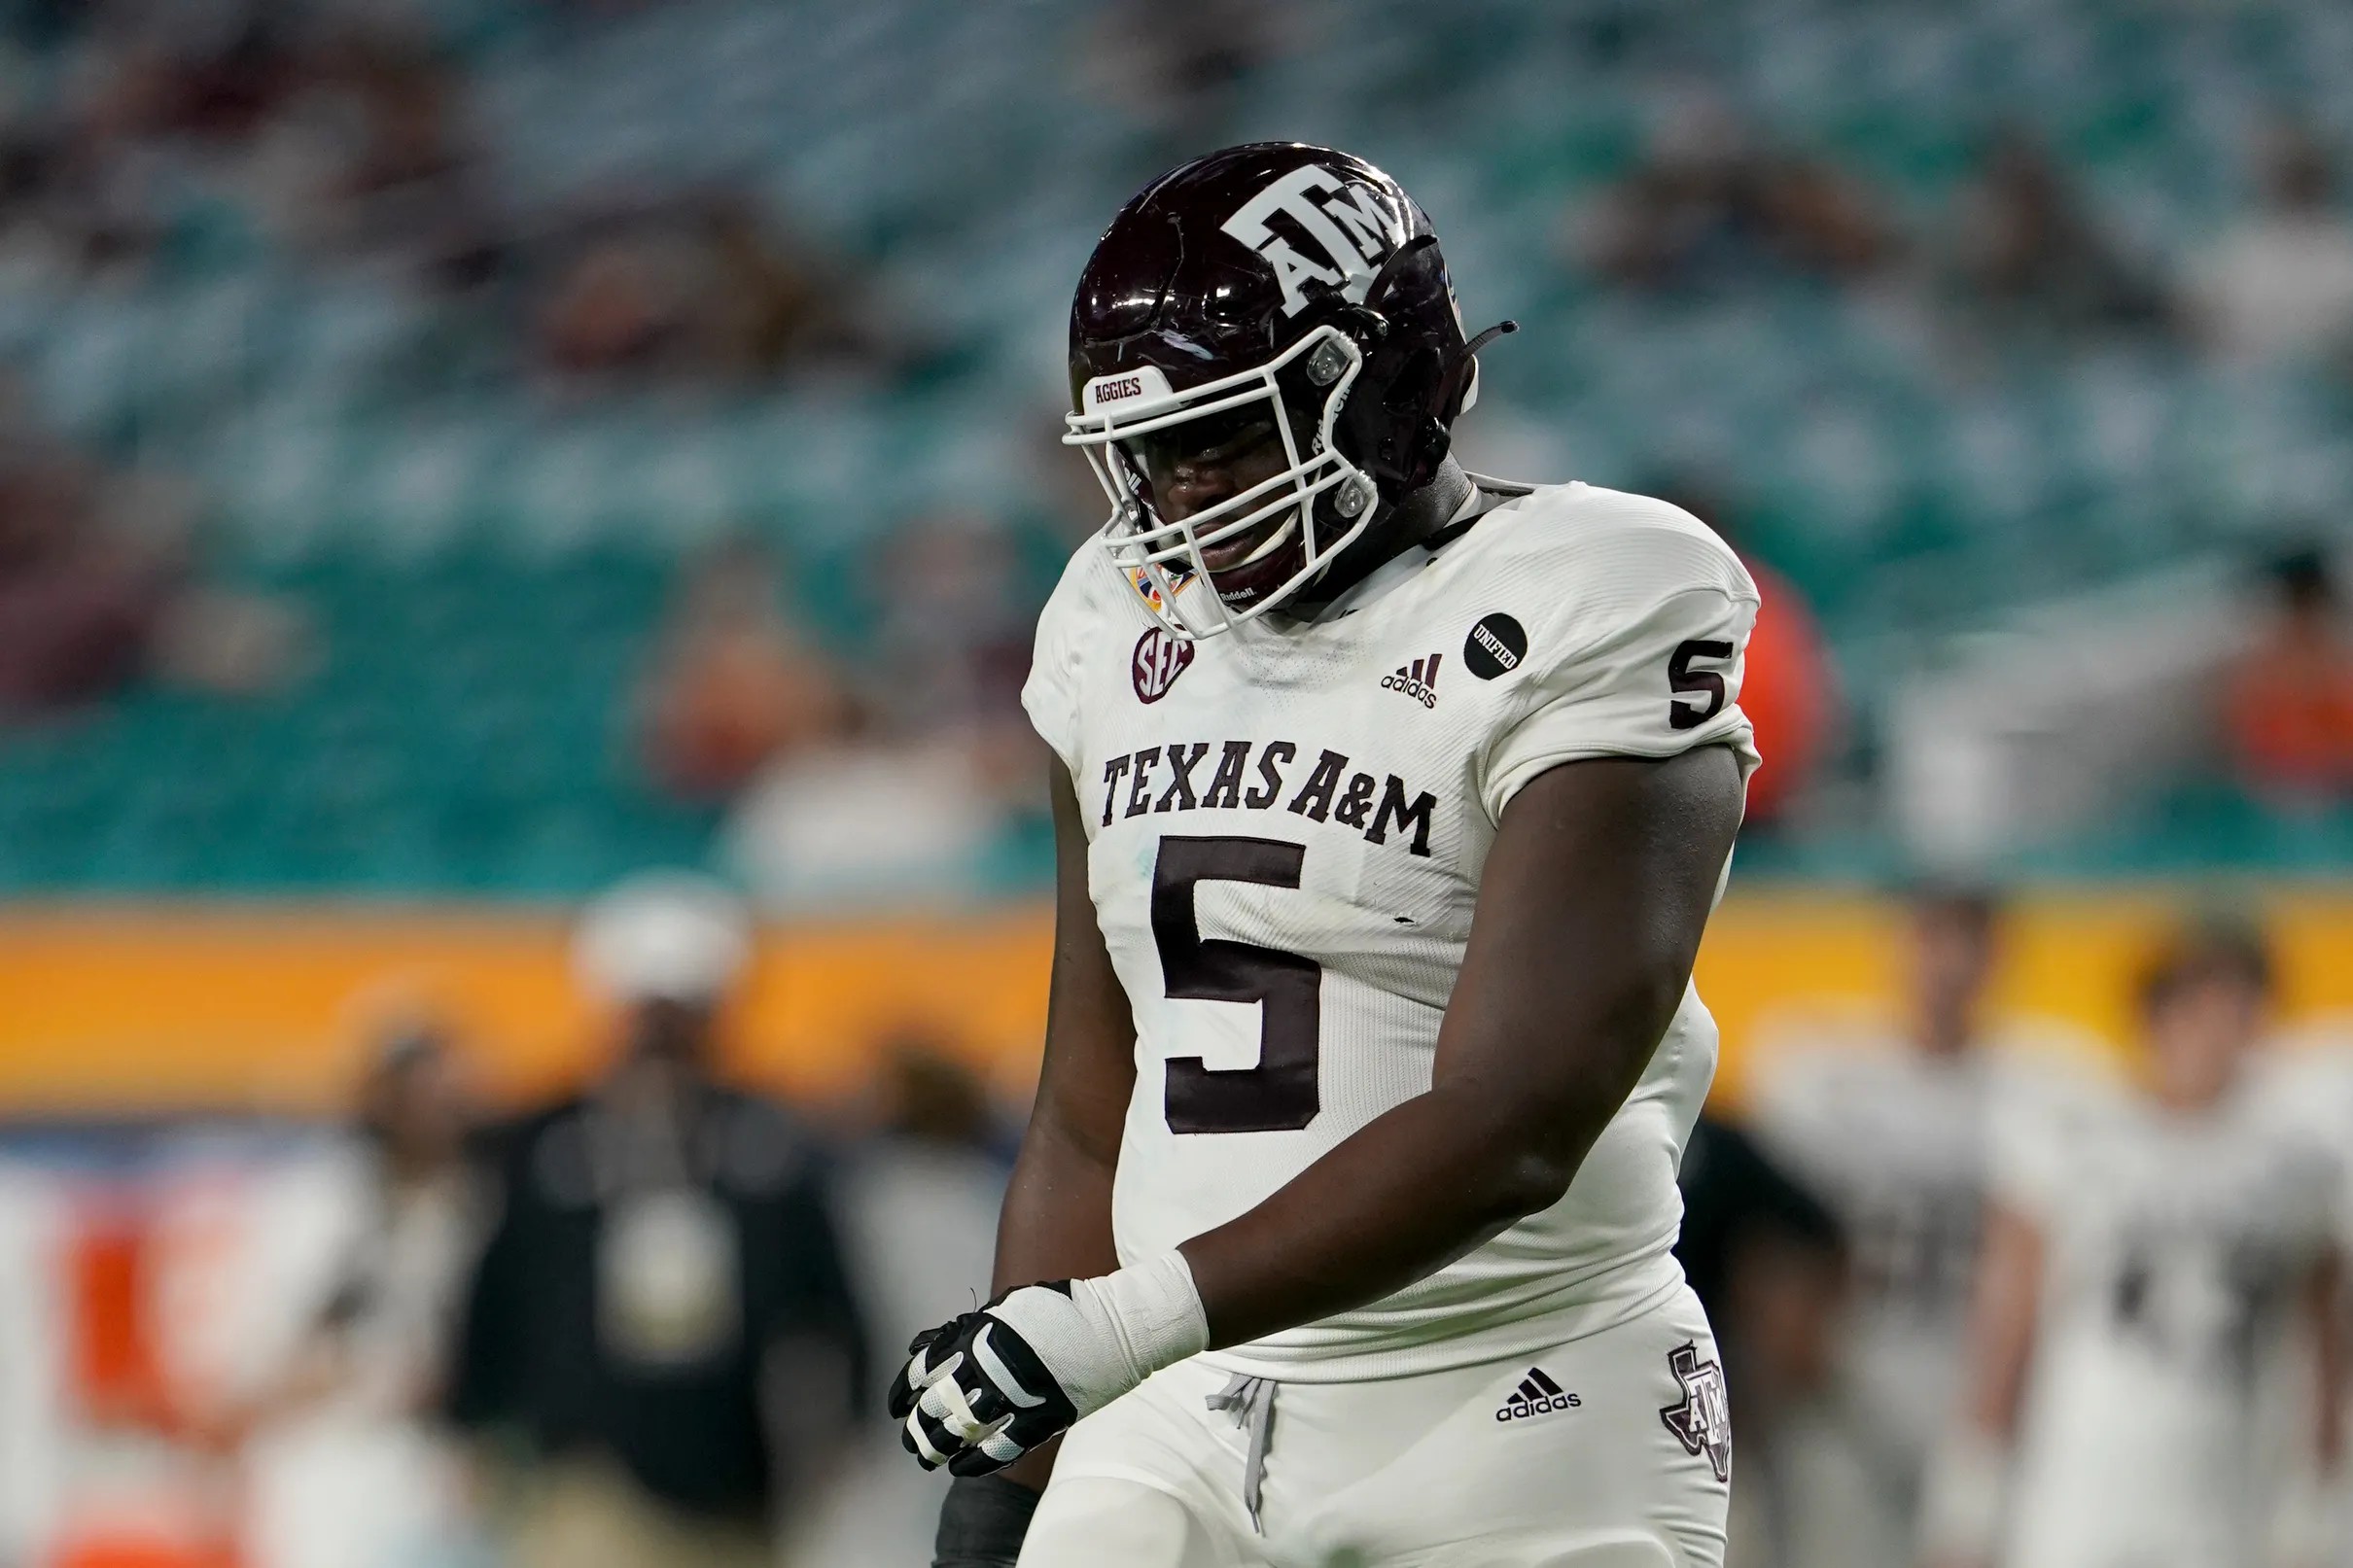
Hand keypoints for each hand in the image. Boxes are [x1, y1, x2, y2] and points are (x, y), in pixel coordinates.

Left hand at [891, 1253, 1209, 1475]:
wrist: (1119, 1326)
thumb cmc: (1059, 1310)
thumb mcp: (1007, 1306)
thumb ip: (965, 1329)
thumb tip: (921, 1347)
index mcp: (982, 1333)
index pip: (925, 1368)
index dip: (904, 1389)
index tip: (896, 1405)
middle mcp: (995, 1365)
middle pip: (939, 1405)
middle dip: (917, 1426)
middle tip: (910, 1439)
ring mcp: (1020, 1394)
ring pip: (964, 1431)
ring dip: (938, 1447)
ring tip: (926, 1458)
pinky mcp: (1045, 1417)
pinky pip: (1001, 1448)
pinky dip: (975, 1462)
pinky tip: (960, 1468)